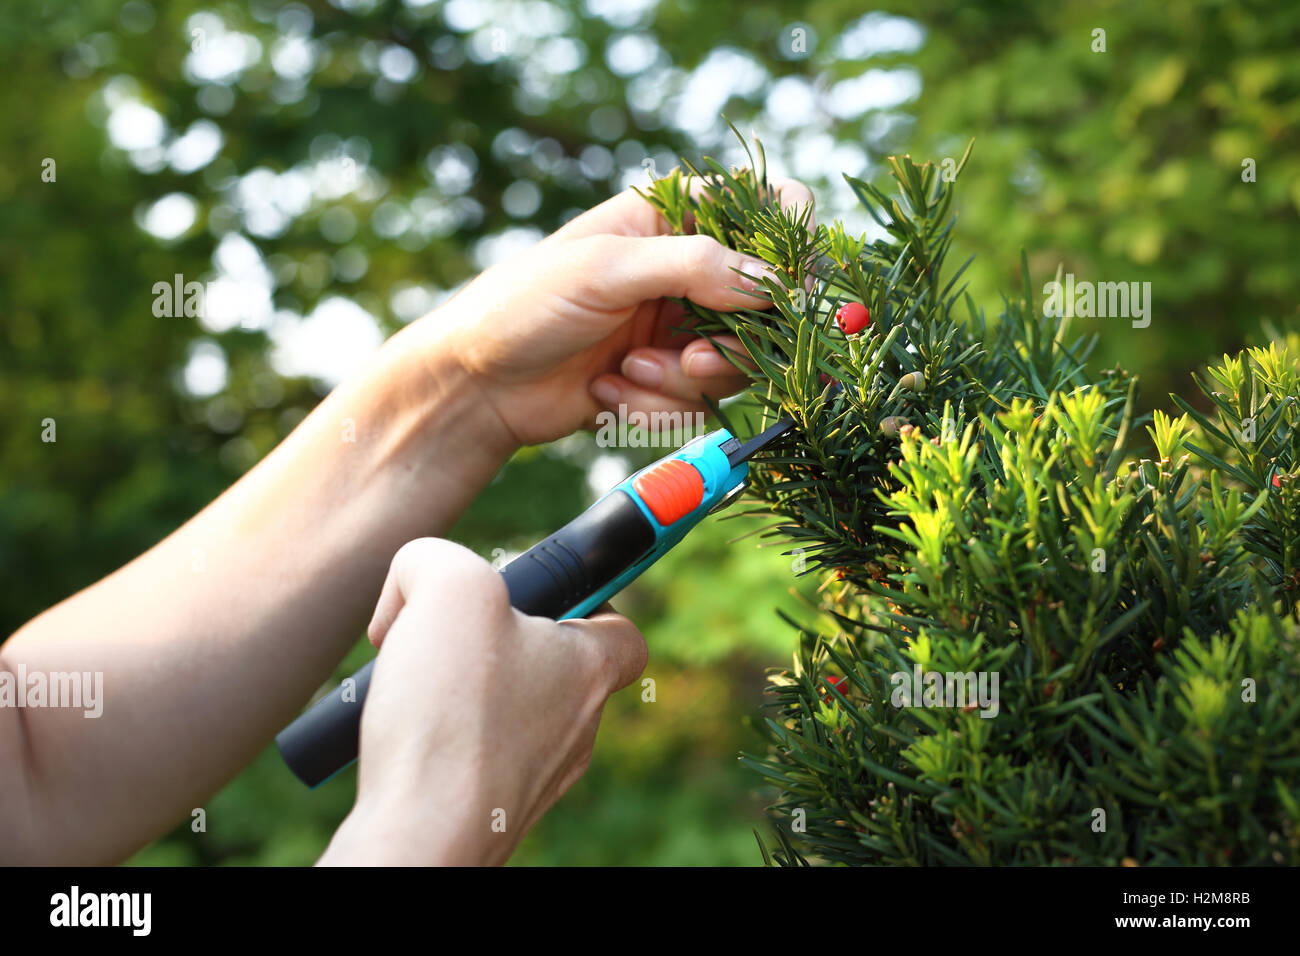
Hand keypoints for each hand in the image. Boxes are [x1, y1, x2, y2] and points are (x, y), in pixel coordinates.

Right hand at [319, 538, 646, 865]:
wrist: (420, 837)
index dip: (586, 598)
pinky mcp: (489, 807)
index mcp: (589, 670)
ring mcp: (535, 775)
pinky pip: (469, 755)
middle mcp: (575, 727)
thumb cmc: (451, 717)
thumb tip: (419, 574)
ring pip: (506, 710)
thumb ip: (439, 557)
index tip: (540, 589)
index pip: (622, 628)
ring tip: (411, 683)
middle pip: (549, 662)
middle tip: (447, 631)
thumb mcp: (448, 589)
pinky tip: (400, 731)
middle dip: (494, 638)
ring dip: (459, 687)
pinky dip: (436, 736)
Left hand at [401, 177, 813, 446]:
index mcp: (673, 217)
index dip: (789, 248)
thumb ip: (695, 266)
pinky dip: (658, 407)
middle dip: (729, 343)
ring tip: (628, 374)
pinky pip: (699, 401)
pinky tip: (608, 395)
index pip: (764, 212)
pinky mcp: (666, 379)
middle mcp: (685, 270)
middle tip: (691, 359)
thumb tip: (775, 281)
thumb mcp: (608, 269)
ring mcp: (678, 327)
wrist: (475, 384)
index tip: (789, 290)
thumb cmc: (525, 303)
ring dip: (684, 380)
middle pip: (764, 305)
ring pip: (735, 362)